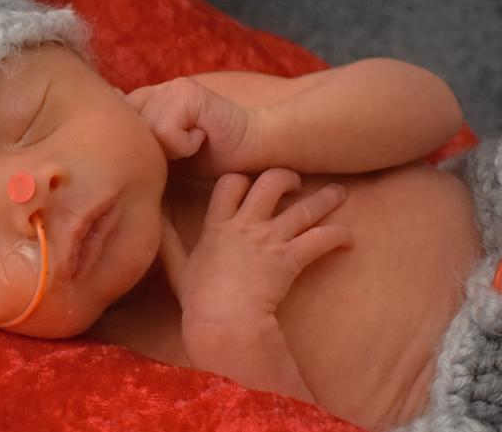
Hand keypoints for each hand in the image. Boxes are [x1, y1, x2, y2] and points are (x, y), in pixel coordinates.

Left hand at [126, 77, 263, 177]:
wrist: (254, 148)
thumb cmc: (211, 157)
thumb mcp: (166, 157)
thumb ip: (140, 147)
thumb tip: (104, 145)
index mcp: (146, 102)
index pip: (116, 124)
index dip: (131, 147)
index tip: (165, 157)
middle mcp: (155, 90)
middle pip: (128, 130)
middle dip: (152, 150)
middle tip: (181, 153)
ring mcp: (171, 88)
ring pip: (147, 131)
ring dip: (171, 150)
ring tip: (195, 145)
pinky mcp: (187, 92)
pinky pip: (165, 130)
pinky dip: (184, 145)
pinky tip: (203, 139)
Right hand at [177, 169, 351, 332]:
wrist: (223, 324)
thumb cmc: (199, 302)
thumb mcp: (177, 268)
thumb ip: (167, 241)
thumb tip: (153, 218)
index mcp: (218, 225)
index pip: (231, 183)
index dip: (244, 177)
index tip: (252, 181)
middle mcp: (246, 225)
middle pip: (271, 182)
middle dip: (287, 177)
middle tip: (297, 182)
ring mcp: (270, 239)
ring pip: (304, 207)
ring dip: (325, 199)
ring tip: (338, 194)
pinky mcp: (290, 258)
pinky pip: (321, 239)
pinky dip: (339, 236)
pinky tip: (348, 239)